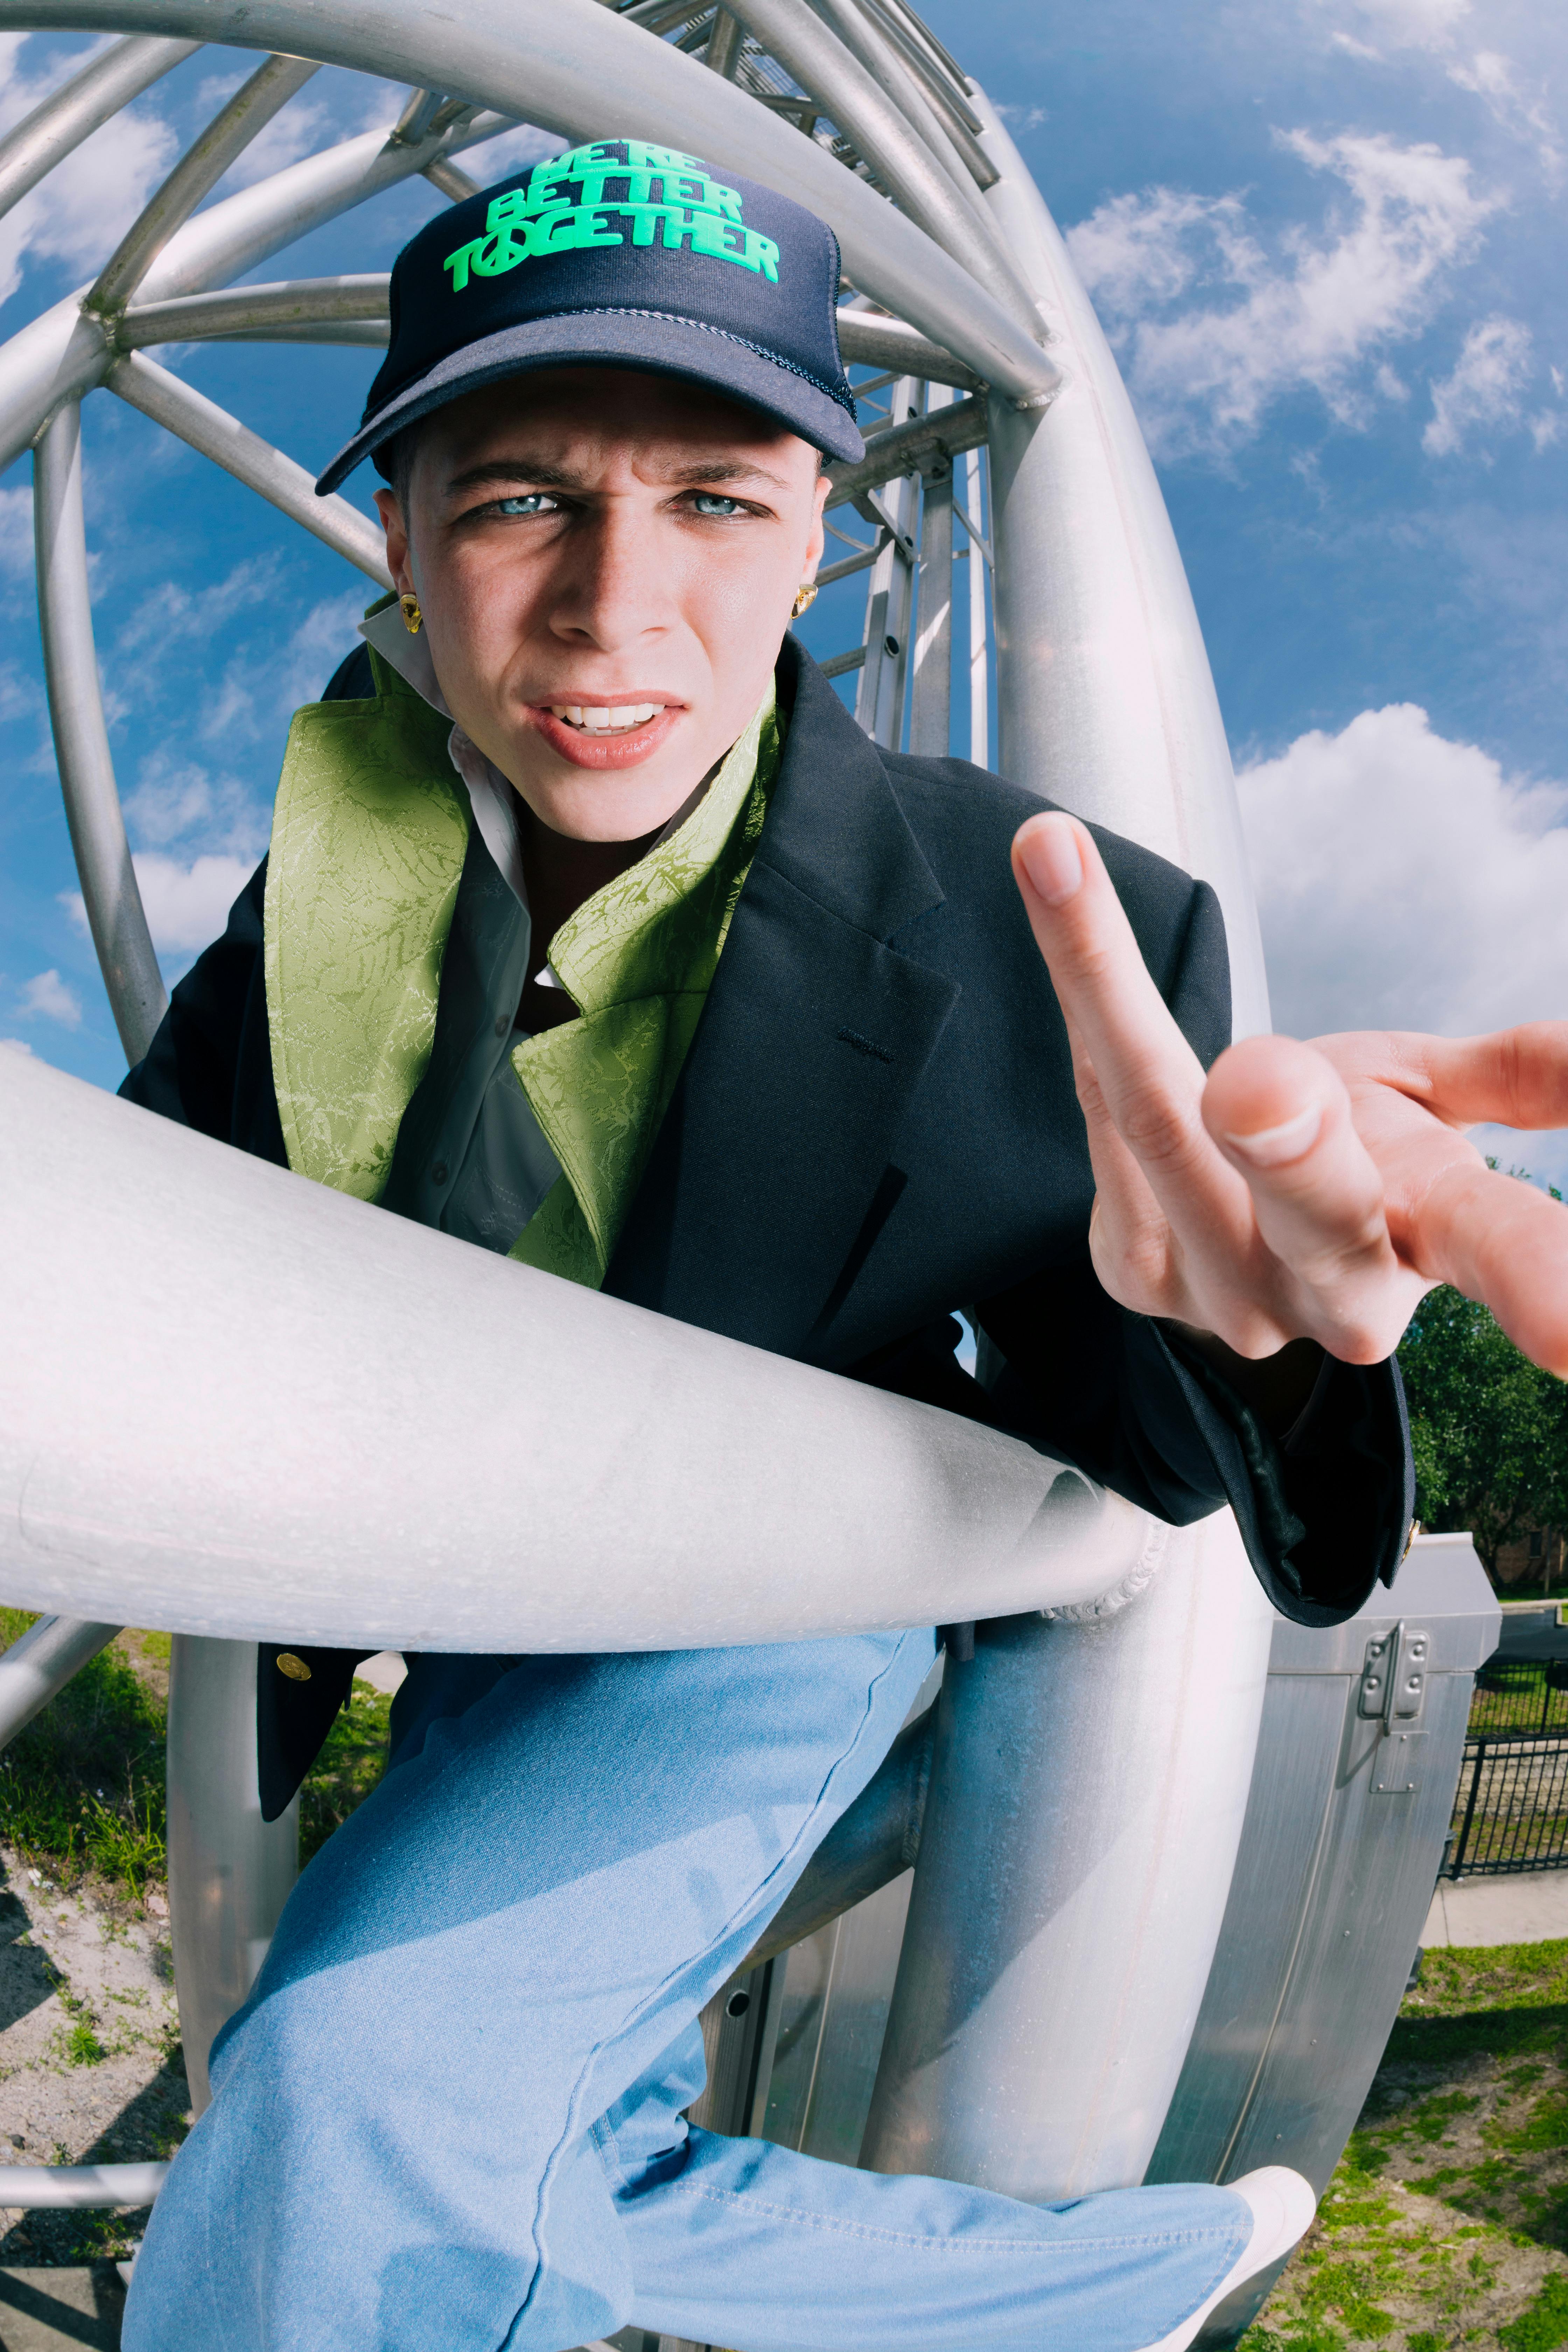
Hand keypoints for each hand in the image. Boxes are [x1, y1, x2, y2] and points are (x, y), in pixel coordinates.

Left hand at [1012, 811, 1567, 1379]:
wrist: (1251, 1225)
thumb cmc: (1362, 1158)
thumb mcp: (1437, 1107)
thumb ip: (1514, 1072)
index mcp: (1430, 1239)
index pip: (1494, 1248)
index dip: (1539, 1280)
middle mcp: (1327, 1293)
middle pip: (1309, 1207)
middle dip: (1285, 1140)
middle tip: (1252, 1075)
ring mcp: (1220, 1295)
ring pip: (1159, 1124)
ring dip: (1099, 977)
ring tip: (1053, 852)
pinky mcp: (1129, 1270)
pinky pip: (1097, 1109)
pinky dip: (1075, 983)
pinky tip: (1049, 877)